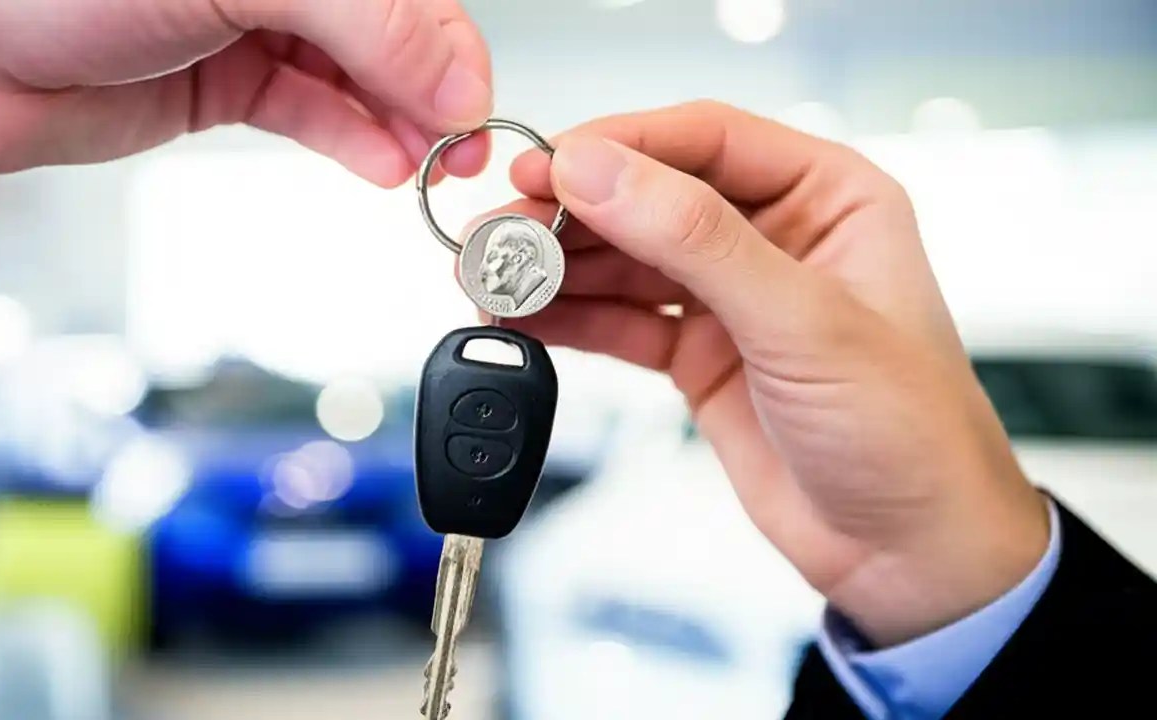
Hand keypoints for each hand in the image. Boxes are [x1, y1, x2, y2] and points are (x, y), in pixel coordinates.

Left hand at [0, 0, 490, 181]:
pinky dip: (348, 139)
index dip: (447, 47)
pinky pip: (308, 109)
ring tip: (426, 167)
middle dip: (431, 91)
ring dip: (397, 124)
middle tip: (460, 152)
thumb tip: (453, 77)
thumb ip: (362, 22)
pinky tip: (381, 163)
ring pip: (354, 75)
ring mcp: (248, 22)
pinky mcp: (220, 82)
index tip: (470, 111)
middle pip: (388, 31)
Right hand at [489, 101, 1049, 646]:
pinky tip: (528, 317)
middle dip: (573, 212)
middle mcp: (776, 238)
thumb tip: (604, 172)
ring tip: (495, 277)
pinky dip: (573, 319)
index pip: (707, 140)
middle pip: (652, 197)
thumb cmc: (911, 434)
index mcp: (830, 198)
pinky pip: (622, 320)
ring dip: (559, 268)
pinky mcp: (701, 355)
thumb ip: (698, 241)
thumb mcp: (805, 324)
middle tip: (502, 228)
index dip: (622, 146)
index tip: (550, 166)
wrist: (911, 554)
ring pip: (626, 260)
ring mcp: (733, 299)